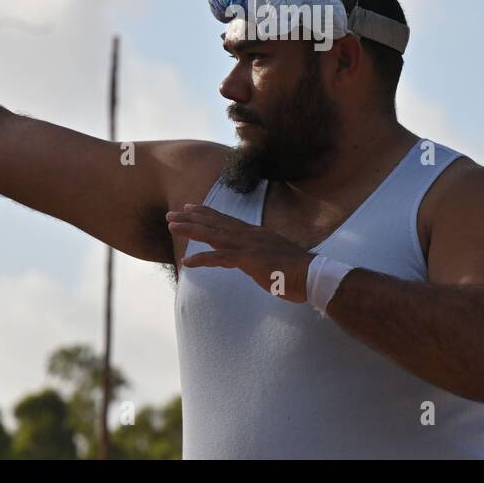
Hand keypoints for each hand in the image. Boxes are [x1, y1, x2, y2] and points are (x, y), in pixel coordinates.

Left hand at [167, 203, 315, 303]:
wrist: (312, 275)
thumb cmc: (296, 271)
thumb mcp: (273, 257)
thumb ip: (260, 255)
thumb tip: (255, 260)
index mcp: (255, 234)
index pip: (226, 220)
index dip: (207, 213)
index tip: (190, 207)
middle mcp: (249, 235)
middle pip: (215, 223)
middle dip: (191, 218)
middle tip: (171, 214)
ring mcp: (248, 246)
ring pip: (213, 235)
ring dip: (191, 230)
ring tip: (171, 226)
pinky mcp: (249, 260)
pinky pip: (220, 258)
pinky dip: (202, 259)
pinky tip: (187, 262)